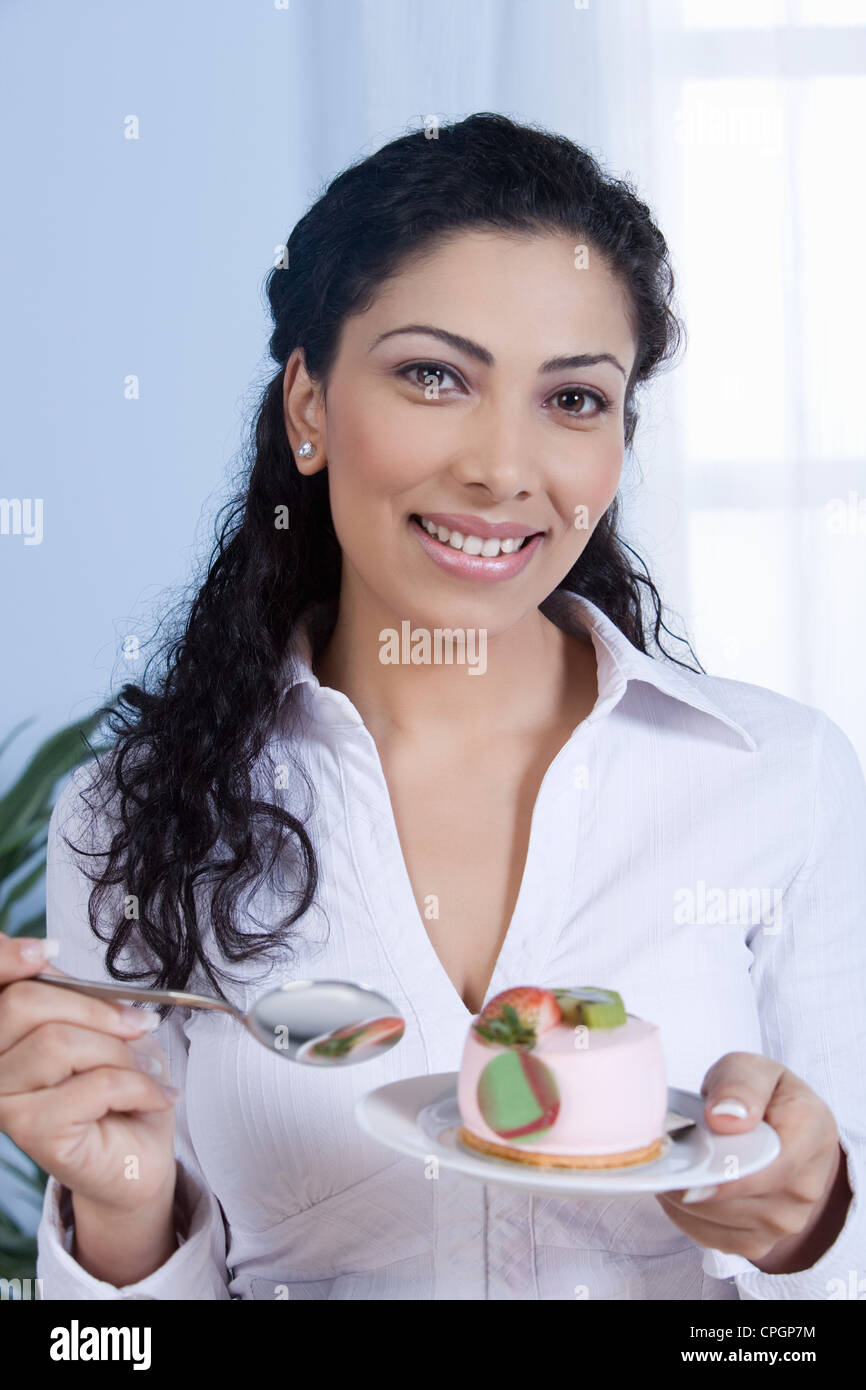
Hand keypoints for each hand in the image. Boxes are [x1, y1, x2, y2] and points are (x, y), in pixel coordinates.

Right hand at [0, 931, 179, 1215]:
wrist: (137, 1154)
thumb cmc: (117, 1087)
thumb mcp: (99, 1024)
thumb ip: (68, 992)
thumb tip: (46, 954)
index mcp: (4, 1031)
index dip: (5, 958)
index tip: (43, 952)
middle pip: (23, 1004)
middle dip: (95, 1009)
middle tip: (140, 1025)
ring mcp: (5, 1101)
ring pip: (58, 1042)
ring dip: (121, 1053)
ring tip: (146, 1071)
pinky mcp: (33, 1132)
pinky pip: (94, 1084)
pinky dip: (140, 1085)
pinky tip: (156, 1096)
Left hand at [657, 1051, 850, 1271]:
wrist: (787, 1139)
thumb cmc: (764, 1098)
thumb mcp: (751, 1070)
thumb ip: (739, 1084)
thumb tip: (724, 1118)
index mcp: (811, 1132)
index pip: (771, 1165)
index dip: (727, 1169)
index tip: (691, 1161)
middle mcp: (805, 1186)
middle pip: (735, 1196)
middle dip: (693, 1173)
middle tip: (668, 1148)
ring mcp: (785, 1221)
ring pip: (714, 1217)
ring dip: (683, 1192)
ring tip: (677, 1160)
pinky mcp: (759, 1242)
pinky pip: (708, 1234)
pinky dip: (685, 1212)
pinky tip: (686, 1183)